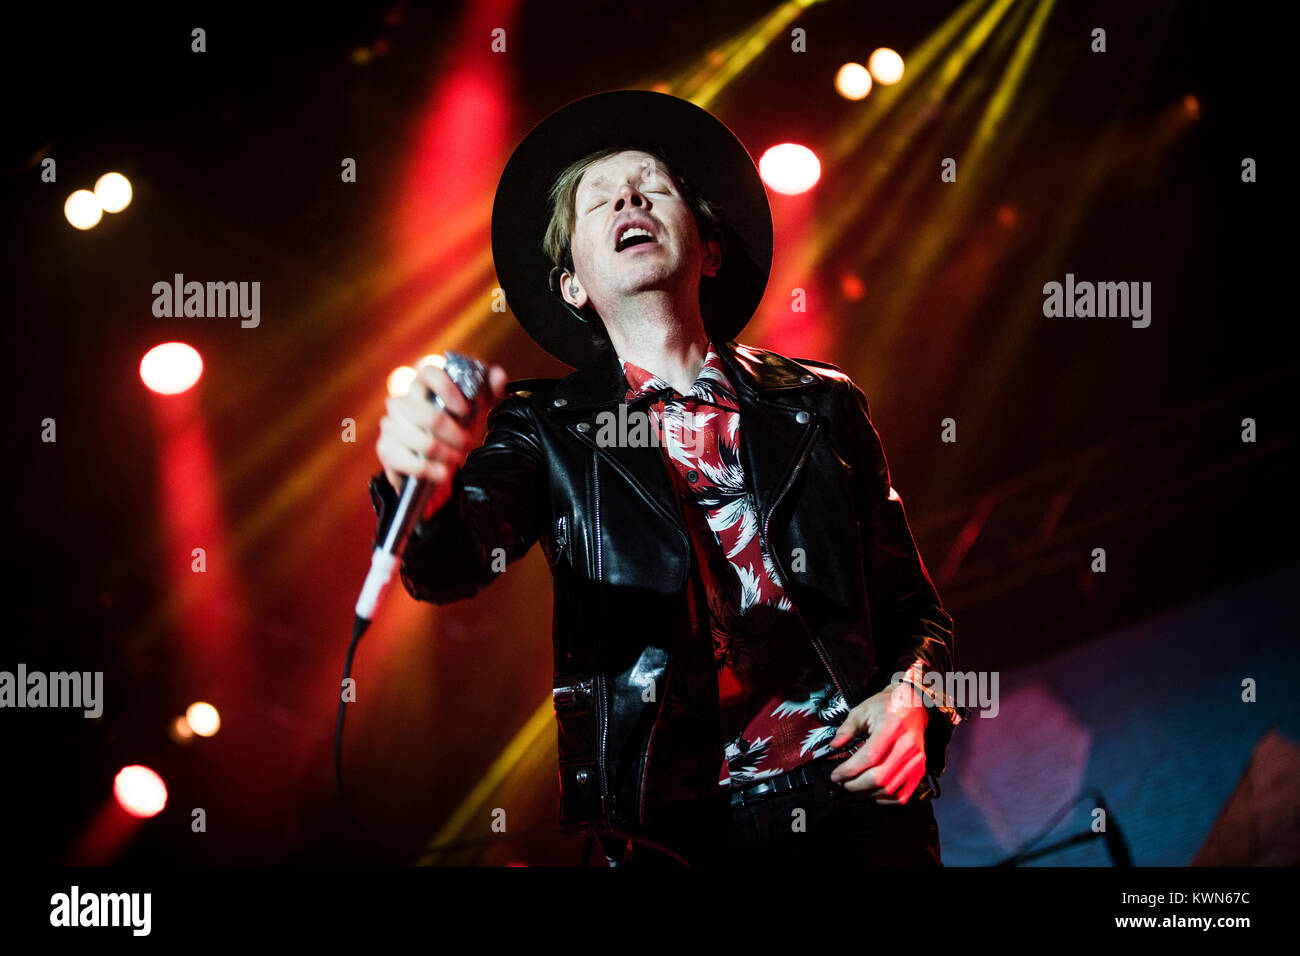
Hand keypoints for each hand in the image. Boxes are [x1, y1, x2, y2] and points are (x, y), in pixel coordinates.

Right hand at [375, 357, 508, 517]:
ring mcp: (390, 424)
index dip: (449, 390)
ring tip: (456, 459)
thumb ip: (489, 392)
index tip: (466, 411)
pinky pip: (412, 462)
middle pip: (428, 414)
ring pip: (424, 442)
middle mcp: (402, 400)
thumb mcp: (475, 411)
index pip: (430, 372)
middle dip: (455, 435)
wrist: (434, 463)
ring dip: (447, 455)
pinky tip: (443, 473)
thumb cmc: (455, 429)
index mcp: (423, 384)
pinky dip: (433, 470)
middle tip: (466, 443)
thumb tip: (498, 375)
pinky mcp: (385, 448)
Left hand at [827, 682, 929, 803]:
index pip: (869, 757)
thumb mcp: (862, 711)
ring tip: (854, 786)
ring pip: (890, 789)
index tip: (836, 775)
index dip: (849, 770)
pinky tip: (872, 792)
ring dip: (867, 793)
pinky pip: (903, 795)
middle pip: (880, 777)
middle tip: (842, 783)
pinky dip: (885, 799)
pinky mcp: (920, 769)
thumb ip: (846, 729)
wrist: (913, 704)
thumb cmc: (886, 706)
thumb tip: (834, 746)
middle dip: (855, 785)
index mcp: (891, 726)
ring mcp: (916, 759)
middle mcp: (907, 745)